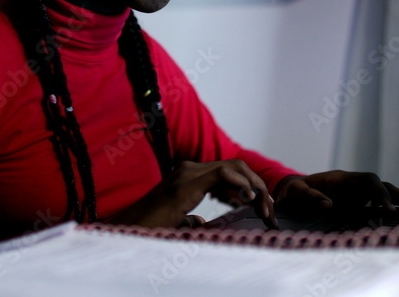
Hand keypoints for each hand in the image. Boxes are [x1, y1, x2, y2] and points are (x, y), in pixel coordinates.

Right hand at [105, 160, 276, 228]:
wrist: (129, 231)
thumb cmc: (150, 229)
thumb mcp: (177, 221)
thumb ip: (190, 217)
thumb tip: (201, 221)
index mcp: (189, 176)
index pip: (229, 172)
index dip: (250, 186)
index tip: (262, 206)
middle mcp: (190, 169)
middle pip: (237, 167)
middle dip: (258, 186)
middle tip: (269, 209)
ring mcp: (188, 173)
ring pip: (235, 168)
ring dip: (255, 186)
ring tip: (264, 207)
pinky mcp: (188, 182)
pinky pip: (224, 174)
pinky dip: (241, 184)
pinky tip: (249, 200)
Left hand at [273, 170, 398, 215]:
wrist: (292, 192)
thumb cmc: (294, 192)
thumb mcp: (296, 193)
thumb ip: (310, 196)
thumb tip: (329, 204)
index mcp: (344, 178)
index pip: (370, 181)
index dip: (380, 194)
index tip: (389, 210)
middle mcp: (356, 183)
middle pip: (385, 186)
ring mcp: (359, 193)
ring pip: (387, 194)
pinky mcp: (360, 203)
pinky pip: (381, 205)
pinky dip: (396, 209)